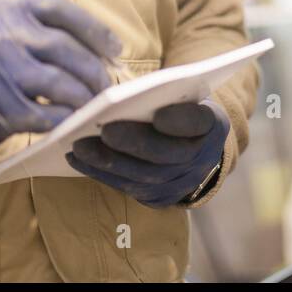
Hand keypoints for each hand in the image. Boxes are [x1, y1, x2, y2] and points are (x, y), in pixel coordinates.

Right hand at [0, 0, 122, 163]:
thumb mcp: (4, 35)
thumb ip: (43, 35)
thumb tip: (104, 54)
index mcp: (5, 8)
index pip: (58, 9)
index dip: (93, 29)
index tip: (115, 49)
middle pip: (60, 46)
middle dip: (93, 69)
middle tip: (108, 86)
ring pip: (52, 81)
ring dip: (81, 96)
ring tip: (94, 105)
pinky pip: (37, 112)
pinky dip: (60, 118)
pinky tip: (71, 122)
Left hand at [66, 97, 229, 207]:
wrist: (194, 146)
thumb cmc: (180, 108)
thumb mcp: (183, 94)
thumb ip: (165, 93)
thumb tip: (126, 96)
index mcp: (213, 123)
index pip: (199, 121)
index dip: (180, 120)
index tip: (159, 114)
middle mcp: (202, 159)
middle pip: (166, 154)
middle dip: (133, 142)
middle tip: (104, 129)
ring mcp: (181, 184)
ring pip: (142, 175)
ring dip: (107, 161)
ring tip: (79, 144)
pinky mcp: (159, 198)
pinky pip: (128, 188)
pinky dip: (101, 173)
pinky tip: (78, 158)